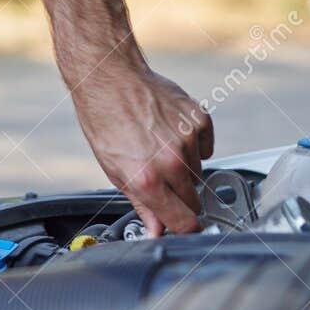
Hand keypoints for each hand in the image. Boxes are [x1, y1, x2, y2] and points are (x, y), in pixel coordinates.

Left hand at [70, 62, 214, 233]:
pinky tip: (172, 133)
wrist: (108, 78)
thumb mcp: (114, 170)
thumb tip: (157, 231)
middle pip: (194, 200)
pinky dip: (194, 144)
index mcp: (147, 179)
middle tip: (160, 178)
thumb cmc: (104, 120)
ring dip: (184, 168)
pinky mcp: (198, 119)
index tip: (182, 226)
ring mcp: (187, 139)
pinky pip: (206, 146)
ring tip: (158, 147)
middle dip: (180, 197)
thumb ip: (141, 204)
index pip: (184, 223)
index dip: (183, 228)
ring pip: (198, 172)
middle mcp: (171, 162)